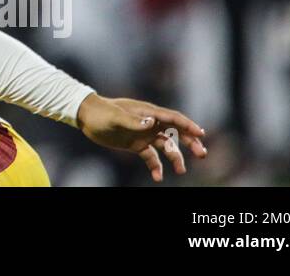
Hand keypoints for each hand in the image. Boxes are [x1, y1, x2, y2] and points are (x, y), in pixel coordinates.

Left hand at [76, 93, 207, 181]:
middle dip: (190, 142)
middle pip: (175, 132)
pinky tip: (158, 177)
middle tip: (202, 154)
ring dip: (175, 158)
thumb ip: (134, 121)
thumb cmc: (101, 112)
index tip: (201, 134)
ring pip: (166, 147)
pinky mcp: (137, 144)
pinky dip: (156, 166)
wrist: (87, 116)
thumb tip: (152, 122)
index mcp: (148, 112)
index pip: (173, 118)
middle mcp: (150, 123)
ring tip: (181, 171)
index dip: (188, 125)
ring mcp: (144, 134)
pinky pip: (151, 157)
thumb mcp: (116, 117)